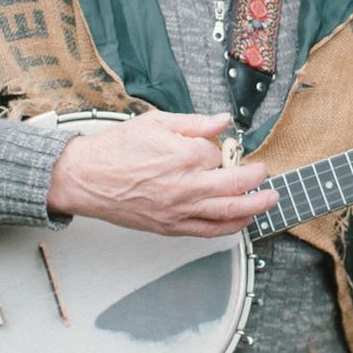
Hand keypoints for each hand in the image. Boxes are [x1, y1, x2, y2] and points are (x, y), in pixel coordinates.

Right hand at [46, 110, 277, 237]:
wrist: (85, 178)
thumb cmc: (115, 151)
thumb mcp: (155, 123)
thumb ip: (194, 123)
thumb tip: (222, 121)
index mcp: (183, 155)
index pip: (219, 153)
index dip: (223, 149)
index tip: (222, 147)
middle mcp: (185, 186)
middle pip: (236, 186)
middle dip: (258, 180)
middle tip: (266, 175)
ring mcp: (179, 210)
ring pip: (228, 213)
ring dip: (254, 208)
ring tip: (267, 201)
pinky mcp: (171, 226)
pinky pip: (208, 231)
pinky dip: (230, 227)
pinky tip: (241, 222)